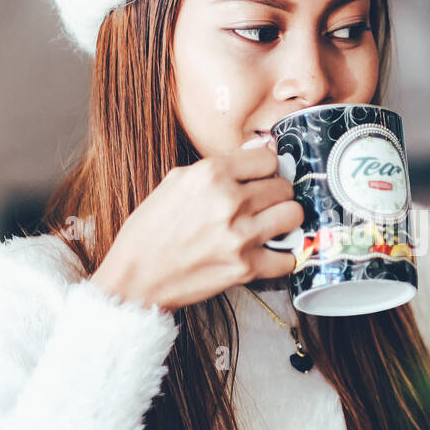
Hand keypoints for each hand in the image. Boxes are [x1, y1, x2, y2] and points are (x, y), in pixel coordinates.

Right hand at [89, 141, 303, 312]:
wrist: (135, 277)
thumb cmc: (150, 230)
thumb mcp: (175, 182)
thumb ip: (217, 167)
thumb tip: (254, 152)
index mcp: (211, 174)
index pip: (267, 158)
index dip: (265, 169)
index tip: (260, 178)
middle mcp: (229, 201)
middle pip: (284, 187)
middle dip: (276, 194)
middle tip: (264, 204)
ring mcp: (240, 236)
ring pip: (294, 215)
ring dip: (286, 220)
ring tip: (272, 225)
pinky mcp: (246, 268)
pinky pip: (288, 258)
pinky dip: (283, 257)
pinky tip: (270, 254)